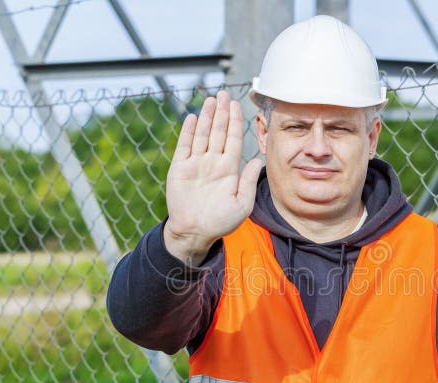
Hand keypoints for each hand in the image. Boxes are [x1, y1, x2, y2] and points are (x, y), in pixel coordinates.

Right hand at [163, 90, 262, 264]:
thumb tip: (257, 161)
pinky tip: (192, 117)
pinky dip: (188, 131)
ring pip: (202, 134)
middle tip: (224, 94)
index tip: (237, 105)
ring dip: (206, 117)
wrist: (195, 232)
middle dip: (222, 113)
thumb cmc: (221, 222)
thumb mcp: (242, 204)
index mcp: (229, 169)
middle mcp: (213, 163)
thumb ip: (248, 182)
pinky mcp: (180, 168)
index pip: (234, 139)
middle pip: (218, 132)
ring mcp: (196, 164)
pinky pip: (185, 146)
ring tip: (210, 100)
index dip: (235, 122)